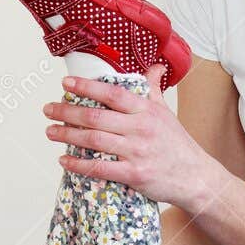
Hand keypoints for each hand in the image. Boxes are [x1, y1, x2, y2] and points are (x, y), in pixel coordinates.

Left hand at [44, 63, 218, 210]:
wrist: (196, 178)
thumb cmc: (177, 145)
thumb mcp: (166, 112)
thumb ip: (153, 89)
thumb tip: (154, 66)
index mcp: (147, 110)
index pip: (112, 93)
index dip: (87, 87)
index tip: (66, 83)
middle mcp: (141, 128)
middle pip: (96, 116)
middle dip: (67, 112)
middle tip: (48, 109)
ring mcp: (137, 152)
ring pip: (94, 140)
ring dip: (67, 135)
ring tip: (50, 131)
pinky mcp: (134, 175)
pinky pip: (100, 167)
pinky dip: (78, 164)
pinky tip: (64, 159)